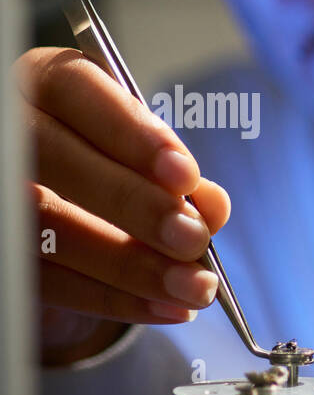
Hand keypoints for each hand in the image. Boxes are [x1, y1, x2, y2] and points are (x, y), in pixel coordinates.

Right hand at [13, 48, 230, 364]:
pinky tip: (166, 307)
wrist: (57, 218)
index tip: (184, 174)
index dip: (128, 130)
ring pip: (43, 225)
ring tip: (194, 287)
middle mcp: (6, 133)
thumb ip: (175, 176)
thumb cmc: (109, 172)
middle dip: (131, 202)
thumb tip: (212, 206)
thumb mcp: (140, 161)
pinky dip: (112, 299)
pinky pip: (45, 281)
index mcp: (41, 87)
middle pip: (50, 156)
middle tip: (194, 238)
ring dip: (131, 264)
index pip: (71, 89)